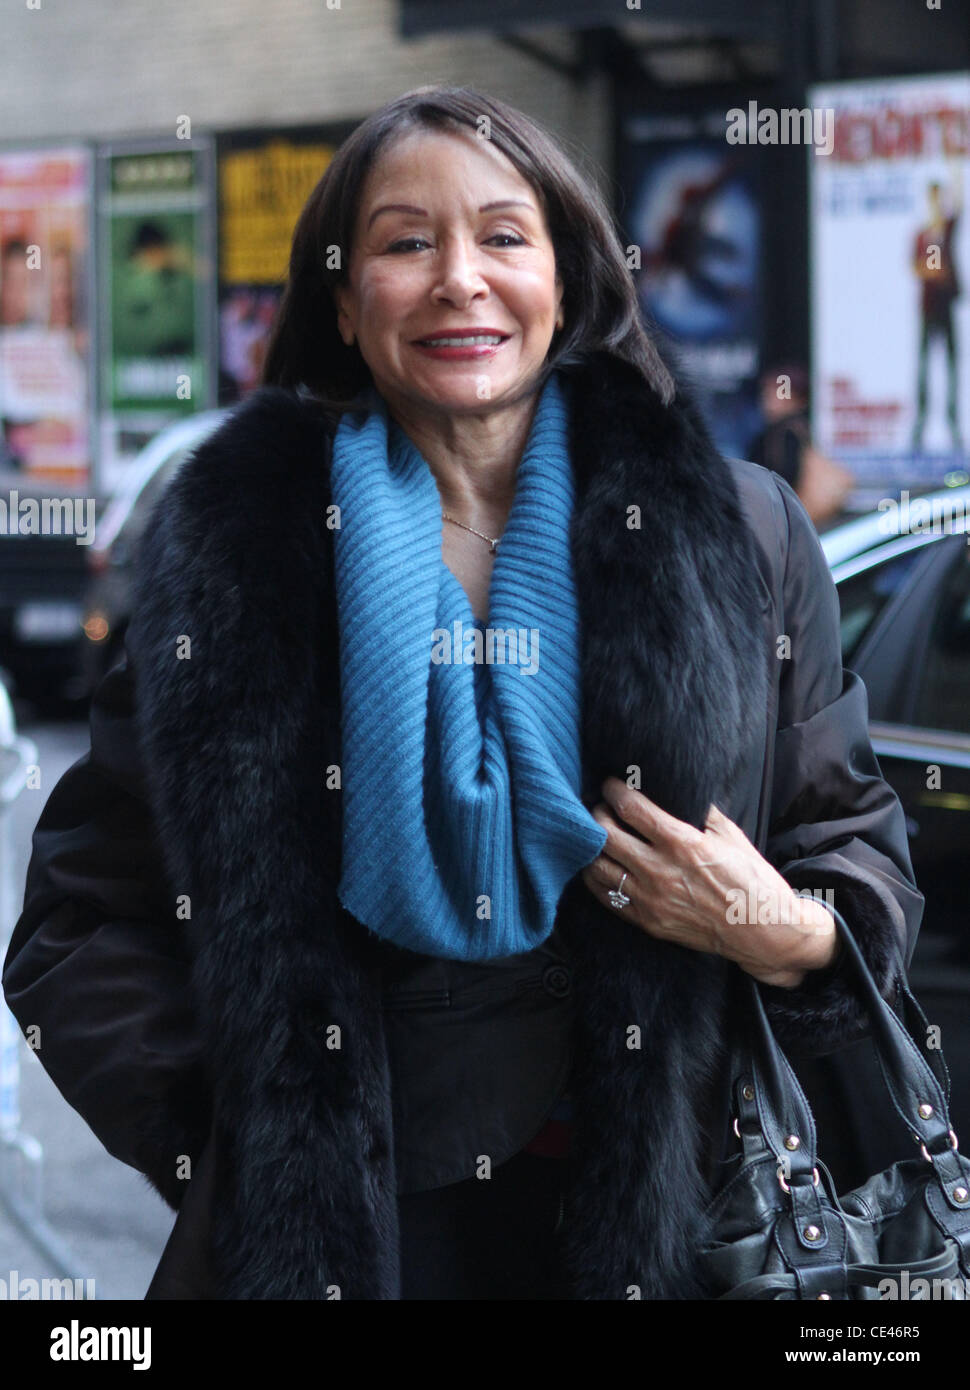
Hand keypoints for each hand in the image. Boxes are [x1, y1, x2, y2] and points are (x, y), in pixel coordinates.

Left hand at [581, 777, 839, 988]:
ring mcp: (650, 899)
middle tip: (599, 807)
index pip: (630, 809)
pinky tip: (600, 865)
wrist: (761, 930)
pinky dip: (597, 878)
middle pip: (606, 835)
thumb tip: (680, 791)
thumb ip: (701, 812)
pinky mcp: (648, 921)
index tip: (610, 785)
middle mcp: (660, 870)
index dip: (614, 791)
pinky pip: (607, 897)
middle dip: (597, 814)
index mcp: (681, 843)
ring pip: (598, 867)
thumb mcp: (730, 835)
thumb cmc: (750, 880)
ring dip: (592, 846)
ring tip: (595, 835)